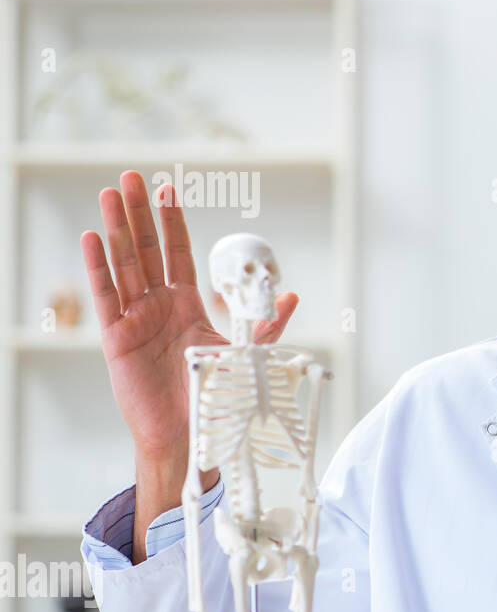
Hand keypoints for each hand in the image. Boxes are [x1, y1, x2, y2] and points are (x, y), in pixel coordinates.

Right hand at [81, 171, 297, 463]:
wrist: (192, 435)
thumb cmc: (215, 398)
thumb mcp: (245, 354)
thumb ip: (263, 323)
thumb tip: (289, 294)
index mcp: (188, 307)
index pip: (179, 254)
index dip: (173, 222)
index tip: (169, 189)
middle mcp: (159, 307)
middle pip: (147, 250)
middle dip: (140, 213)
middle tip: (131, 176)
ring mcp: (136, 320)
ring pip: (125, 264)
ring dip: (117, 228)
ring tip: (109, 193)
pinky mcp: (117, 338)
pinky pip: (107, 296)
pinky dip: (99, 267)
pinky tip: (93, 237)